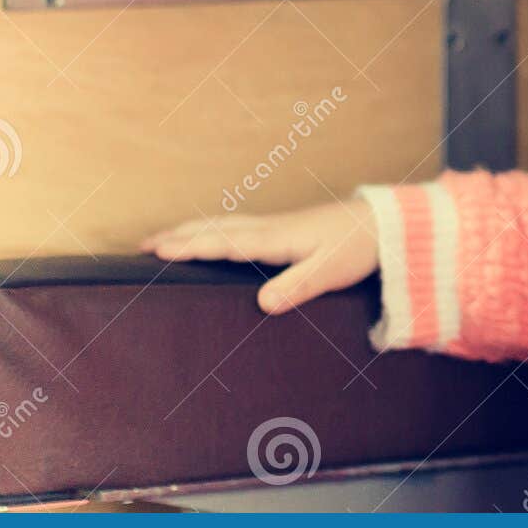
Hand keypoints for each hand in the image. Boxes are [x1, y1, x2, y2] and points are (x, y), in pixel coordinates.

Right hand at [139, 200, 379, 314]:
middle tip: (142, 245)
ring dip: (192, 230)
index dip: (191, 248)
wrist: (384, 223)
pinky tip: (213, 237)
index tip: (157, 251)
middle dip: (179, 235)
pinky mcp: (285, 228)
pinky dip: (214, 229)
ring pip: (224, 224)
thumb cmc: (359, 248)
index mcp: (275, 239)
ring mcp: (276, 226)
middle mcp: (270, 228)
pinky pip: (238, 226)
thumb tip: (262, 304)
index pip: (224, 243)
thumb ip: (297, 287)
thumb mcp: (330, 272)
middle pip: (215, 229)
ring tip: (164, 239)